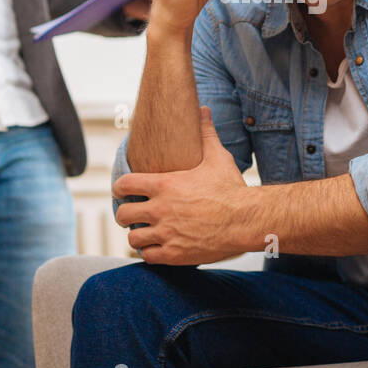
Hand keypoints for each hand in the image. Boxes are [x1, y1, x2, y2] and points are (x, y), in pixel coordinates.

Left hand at [112, 106, 250, 264]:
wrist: (247, 220)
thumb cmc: (232, 189)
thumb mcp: (217, 158)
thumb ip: (205, 134)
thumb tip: (203, 110)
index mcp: (164, 185)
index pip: (124, 185)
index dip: (121, 188)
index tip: (125, 191)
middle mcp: (160, 210)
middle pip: (122, 214)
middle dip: (125, 213)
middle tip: (134, 214)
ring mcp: (166, 233)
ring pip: (133, 239)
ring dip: (137, 235)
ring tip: (146, 232)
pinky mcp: (174, 254)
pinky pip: (148, 256)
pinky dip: (150, 252)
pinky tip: (158, 246)